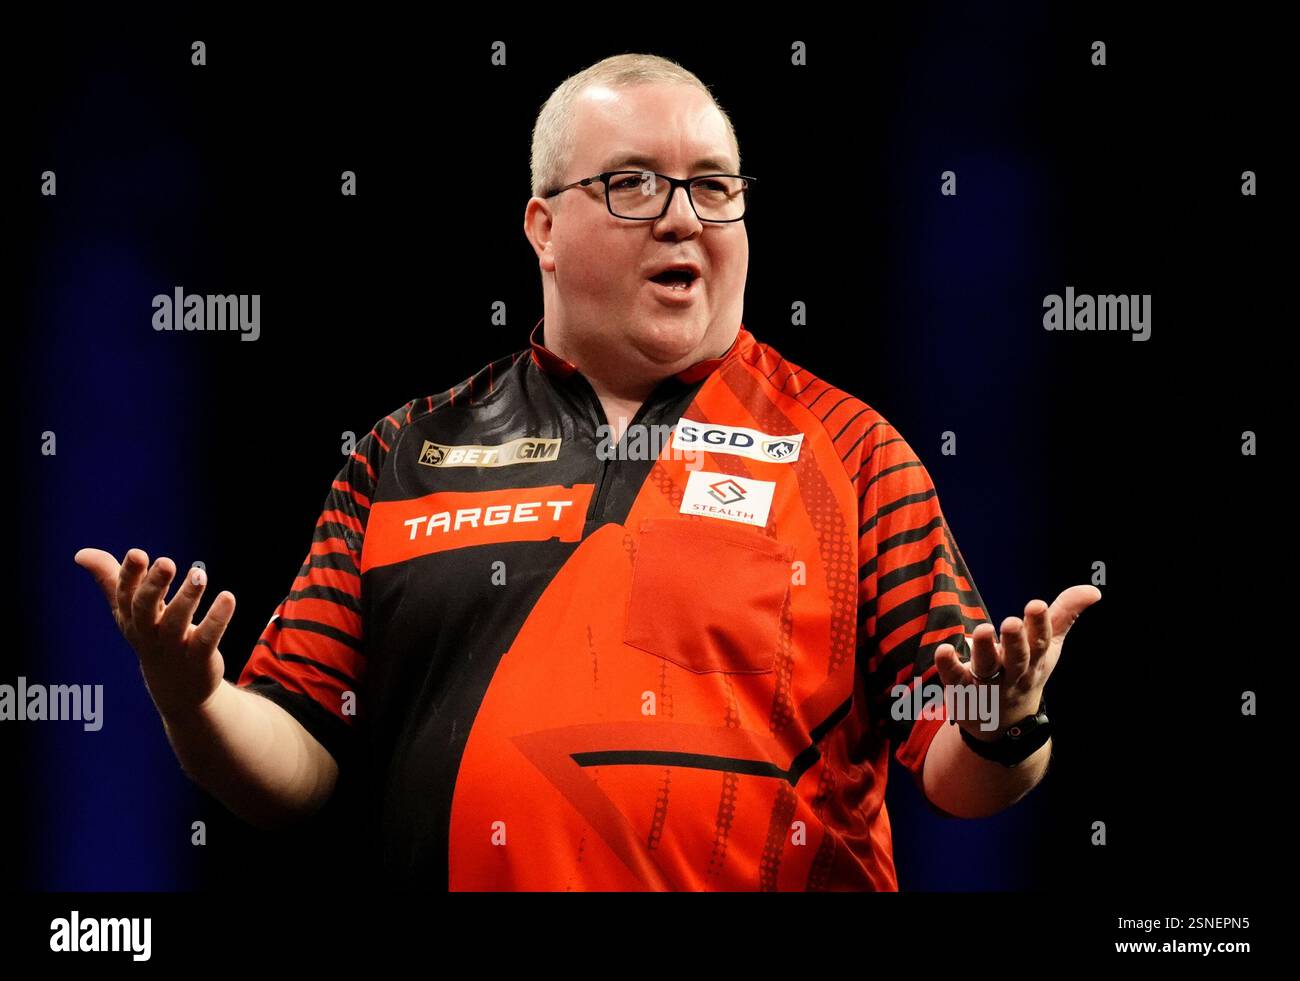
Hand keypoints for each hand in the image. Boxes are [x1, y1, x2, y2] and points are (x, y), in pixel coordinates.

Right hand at [74, 548, 233, 720]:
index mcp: (131, 617)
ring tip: (200, 574)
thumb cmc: (152, 636)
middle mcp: (149, 631)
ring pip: (177, 622)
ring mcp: (173, 646)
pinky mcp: (198, 658)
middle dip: (154, 585)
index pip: (125, 595)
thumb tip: (81, 553)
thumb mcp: (130, 610)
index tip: (137, 553)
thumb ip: (110, 579)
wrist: (176, 687)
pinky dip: (217, 619)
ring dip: (188, 596)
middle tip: (166, 562)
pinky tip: (228, 597)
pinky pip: (206, 638)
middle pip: (146, 608)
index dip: (130, 575)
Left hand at [934, 585, 1100, 740]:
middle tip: (1011, 622)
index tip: (1036, 604)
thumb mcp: (1049, 647)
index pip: (1040, 642)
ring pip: (987, 668)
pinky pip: (954, 678)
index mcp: (1035, 660)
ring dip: (984, 650)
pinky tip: (943, 649)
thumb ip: (1065, 615)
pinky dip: (949, 665)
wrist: (1004, 725)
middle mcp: (1013, 673)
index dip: (1040, 624)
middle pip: (1017, 658)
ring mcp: (988, 684)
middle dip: (1015, 641)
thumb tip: (1094, 589)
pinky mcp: (962, 690)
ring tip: (982, 630)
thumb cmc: (1027, 672)